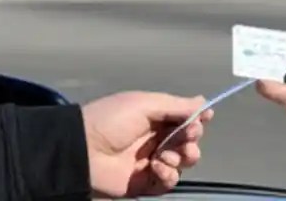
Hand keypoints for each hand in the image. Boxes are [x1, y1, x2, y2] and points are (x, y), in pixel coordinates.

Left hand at [80, 91, 213, 197]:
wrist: (81, 151)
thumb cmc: (110, 121)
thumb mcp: (144, 104)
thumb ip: (176, 106)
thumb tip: (204, 102)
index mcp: (155, 117)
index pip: (186, 119)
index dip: (197, 119)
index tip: (204, 117)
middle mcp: (156, 139)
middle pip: (189, 141)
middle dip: (192, 138)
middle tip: (186, 137)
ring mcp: (152, 162)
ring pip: (183, 162)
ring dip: (182, 156)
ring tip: (166, 154)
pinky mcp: (146, 183)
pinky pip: (169, 181)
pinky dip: (169, 174)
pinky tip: (157, 167)